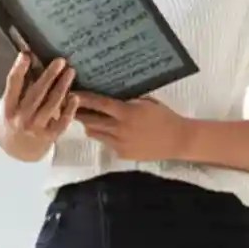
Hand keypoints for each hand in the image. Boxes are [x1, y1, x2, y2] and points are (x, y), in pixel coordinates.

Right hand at [1, 53, 78, 144]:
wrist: (16, 152)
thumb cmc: (13, 121)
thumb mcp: (10, 106)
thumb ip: (20, 88)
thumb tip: (33, 60)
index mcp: (8, 108)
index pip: (12, 85)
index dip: (19, 69)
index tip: (26, 54)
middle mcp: (20, 119)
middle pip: (36, 94)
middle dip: (49, 76)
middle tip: (60, 61)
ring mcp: (35, 129)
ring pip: (51, 105)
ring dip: (62, 87)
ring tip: (70, 72)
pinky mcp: (49, 137)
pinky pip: (62, 122)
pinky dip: (69, 109)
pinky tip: (75, 97)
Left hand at [75, 93, 190, 161]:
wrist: (178, 140)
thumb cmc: (164, 117)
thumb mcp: (146, 103)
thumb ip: (127, 101)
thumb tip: (109, 96)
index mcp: (127, 113)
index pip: (99, 104)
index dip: (84, 99)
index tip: (71, 93)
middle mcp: (120, 129)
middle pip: (91, 121)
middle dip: (79, 113)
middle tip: (70, 106)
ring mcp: (120, 144)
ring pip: (95, 133)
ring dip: (90, 125)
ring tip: (87, 117)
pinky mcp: (122, 154)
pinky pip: (106, 143)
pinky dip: (104, 135)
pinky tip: (109, 130)